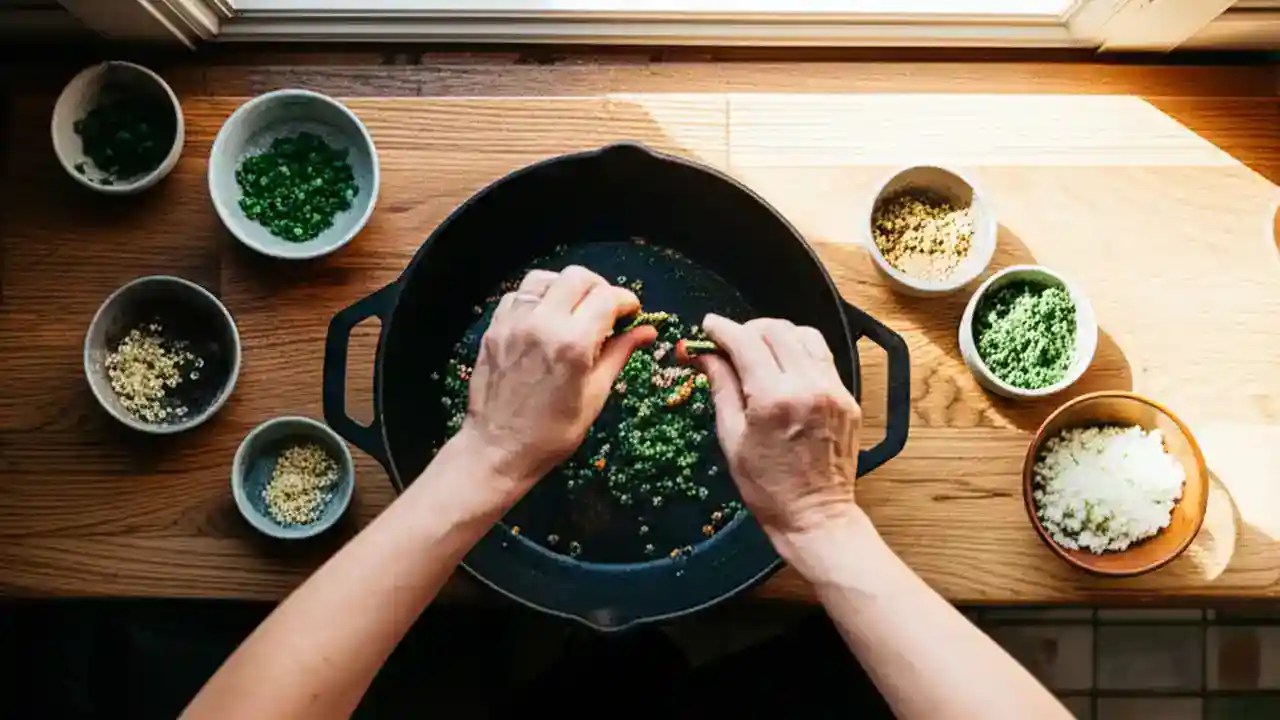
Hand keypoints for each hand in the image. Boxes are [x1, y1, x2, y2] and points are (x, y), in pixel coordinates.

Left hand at [459, 266, 656, 496]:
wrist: (498, 449)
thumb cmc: (553, 432)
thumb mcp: (595, 395)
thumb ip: (619, 354)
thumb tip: (648, 331)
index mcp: (573, 343)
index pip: (607, 297)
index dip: (626, 300)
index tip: (631, 313)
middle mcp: (542, 323)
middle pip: (577, 276)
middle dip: (598, 287)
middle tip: (604, 310)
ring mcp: (514, 322)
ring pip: (544, 278)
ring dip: (565, 287)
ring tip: (573, 309)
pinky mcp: (494, 327)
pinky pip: (519, 295)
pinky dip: (537, 299)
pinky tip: (545, 319)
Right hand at [696, 314, 863, 539]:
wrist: (816, 515)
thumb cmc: (766, 487)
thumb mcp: (731, 438)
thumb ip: (721, 388)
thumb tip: (706, 354)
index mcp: (773, 399)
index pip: (745, 342)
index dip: (722, 329)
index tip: (709, 326)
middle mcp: (806, 386)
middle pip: (776, 330)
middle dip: (749, 329)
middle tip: (732, 342)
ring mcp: (832, 390)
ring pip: (805, 335)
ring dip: (778, 335)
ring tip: (761, 350)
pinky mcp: (847, 398)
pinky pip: (823, 357)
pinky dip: (800, 352)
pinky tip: (786, 368)